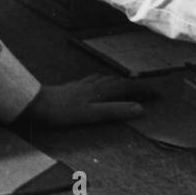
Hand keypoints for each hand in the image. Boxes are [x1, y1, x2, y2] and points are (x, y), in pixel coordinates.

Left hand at [20, 73, 154, 128]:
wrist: (37, 103)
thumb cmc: (63, 112)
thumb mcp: (92, 115)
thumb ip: (116, 111)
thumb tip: (140, 109)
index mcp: (102, 90)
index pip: (129, 88)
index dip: (144, 91)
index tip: (158, 95)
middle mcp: (96, 83)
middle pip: (121, 82)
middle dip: (137, 86)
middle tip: (149, 93)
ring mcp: (85, 83)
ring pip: (109, 80)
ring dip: (123, 82)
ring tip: (130, 87)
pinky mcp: (76, 86)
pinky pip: (97, 81)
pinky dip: (107, 82)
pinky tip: (101, 84)